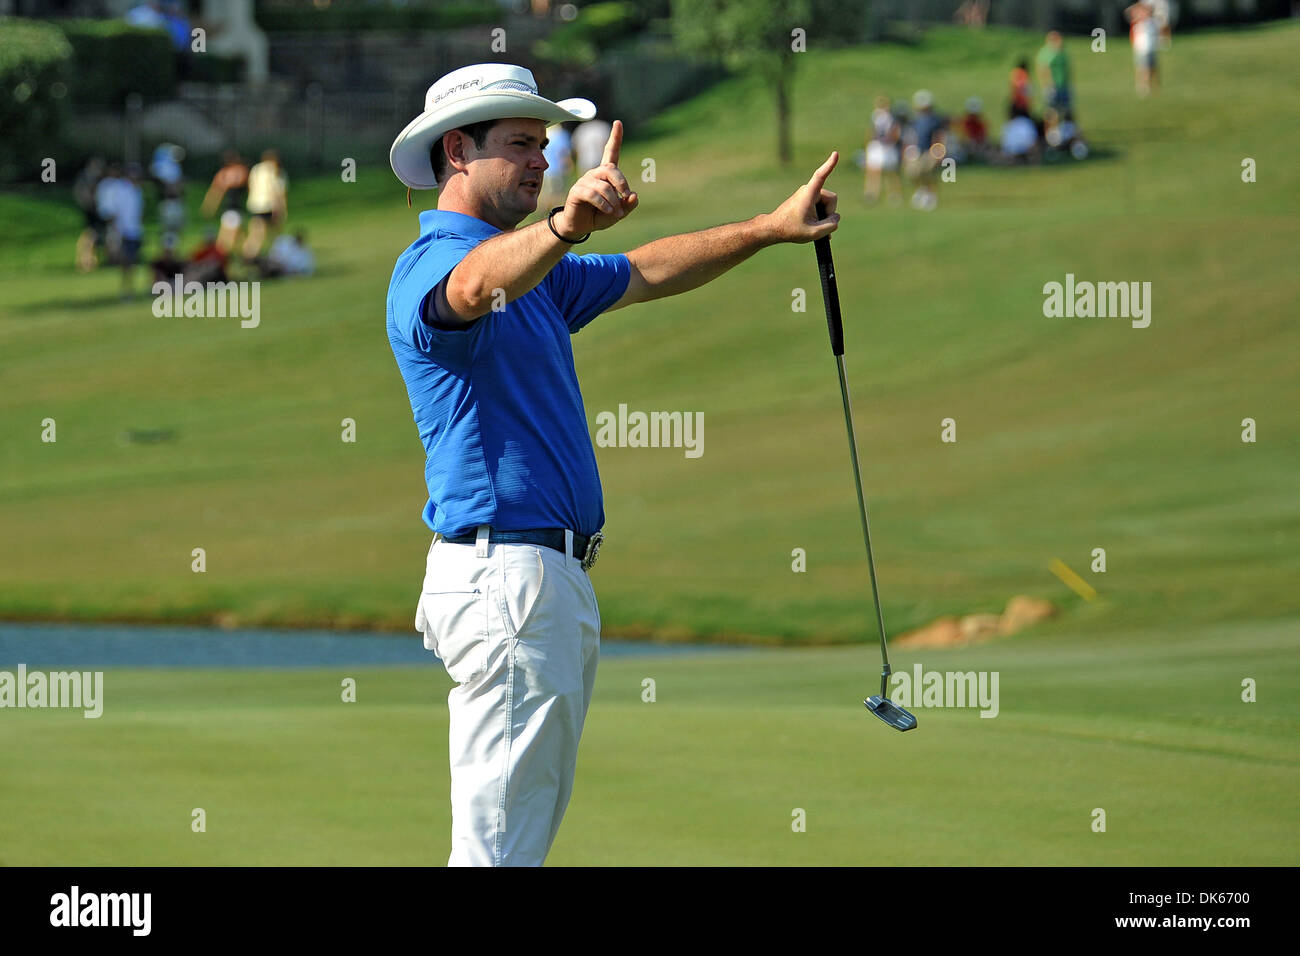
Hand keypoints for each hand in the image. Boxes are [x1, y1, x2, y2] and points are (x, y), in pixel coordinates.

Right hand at [554, 120, 638, 236]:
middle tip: (626, 196)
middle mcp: (594, 174)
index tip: (618, 123)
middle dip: (621, 182)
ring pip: (603, 185)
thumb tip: (634, 195)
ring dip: (613, 200)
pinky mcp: (576, 191)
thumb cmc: (600, 216)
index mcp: (605, 176)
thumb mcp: (619, 213)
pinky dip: (603, 203)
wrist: (580, 227)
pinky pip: (592, 194)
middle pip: (610, 168)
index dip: (615, 138)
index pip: (610, 152)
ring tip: (615, 212)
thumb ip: (628, 205)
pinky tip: (608, 211)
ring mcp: (584, 181)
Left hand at [765, 151, 839, 243]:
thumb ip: (831, 225)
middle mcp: (808, 190)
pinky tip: (818, 227)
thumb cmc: (791, 230)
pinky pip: (822, 205)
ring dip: (824, 215)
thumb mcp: (814, 232)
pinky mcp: (807, 199)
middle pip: (831, 199)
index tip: (835, 153)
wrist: (774, 229)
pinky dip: (821, 216)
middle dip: (828, 213)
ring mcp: (808, 194)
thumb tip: (836, 217)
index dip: (829, 165)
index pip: (820, 176)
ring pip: (827, 203)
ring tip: (813, 226)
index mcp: (808, 193)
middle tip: (816, 225)